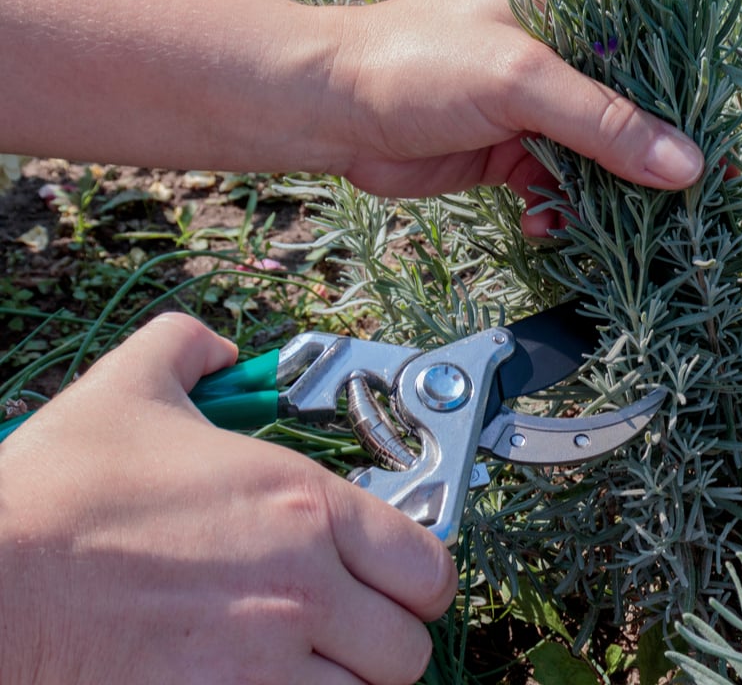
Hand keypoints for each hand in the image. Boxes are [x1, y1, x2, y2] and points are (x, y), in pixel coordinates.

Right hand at [0, 314, 456, 684]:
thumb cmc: (54, 495)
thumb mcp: (128, 389)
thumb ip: (188, 350)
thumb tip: (215, 348)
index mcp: (303, 504)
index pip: (427, 567)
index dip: (419, 582)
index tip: (396, 586)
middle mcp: (304, 585)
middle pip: (407, 649)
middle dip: (383, 643)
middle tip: (348, 634)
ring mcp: (267, 665)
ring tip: (306, 668)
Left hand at [324, 0, 703, 233]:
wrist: (328, 110)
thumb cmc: (415, 63)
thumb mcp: (521, 81)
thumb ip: (605, 124)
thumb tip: (683, 165)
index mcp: (566, 0)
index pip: (651, 47)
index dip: (689, 96)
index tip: (720, 146)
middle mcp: (556, 50)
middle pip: (629, 109)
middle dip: (649, 159)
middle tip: (682, 204)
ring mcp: (532, 104)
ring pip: (596, 156)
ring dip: (605, 194)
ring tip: (615, 227)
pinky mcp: (509, 148)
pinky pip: (557, 184)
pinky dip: (560, 209)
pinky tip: (547, 224)